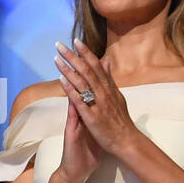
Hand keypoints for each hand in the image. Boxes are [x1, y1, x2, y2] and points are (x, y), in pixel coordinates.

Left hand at [54, 40, 135, 158]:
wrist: (127, 141)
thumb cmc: (121, 120)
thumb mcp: (118, 95)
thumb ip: (109, 78)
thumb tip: (106, 60)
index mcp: (109, 88)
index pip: (97, 66)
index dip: (86, 53)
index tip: (76, 41)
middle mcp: (104, 93)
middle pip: (87, 71)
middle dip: (73, 57)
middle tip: (59, 45)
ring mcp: (98, 105)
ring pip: (82, 83)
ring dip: (68, 70)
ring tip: (56, 59)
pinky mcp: (92, 117)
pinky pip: (80, 101)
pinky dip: (71, 89)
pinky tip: (62, 80)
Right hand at [56, 46, 102, 182]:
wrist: (79, 169)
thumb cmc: (89, 149)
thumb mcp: (96, 127)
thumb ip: (98, 112)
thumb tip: (104, 100)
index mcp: (86, 111)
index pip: (87, 87)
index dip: (88, 70)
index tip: (88, 51)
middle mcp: (79, 112)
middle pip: (76, 86)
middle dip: (74, 67)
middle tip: (68, 48)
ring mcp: (74, 120)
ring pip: (72, 95)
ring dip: (67, 78)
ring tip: (63, 60)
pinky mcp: (72, 130)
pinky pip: (71, 112)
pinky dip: (70, 100)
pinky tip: (67, 88)